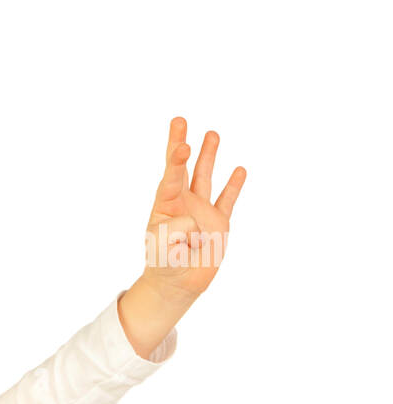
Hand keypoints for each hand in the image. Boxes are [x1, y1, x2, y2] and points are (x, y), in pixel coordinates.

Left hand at [144, 117, 245, 299]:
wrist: (177, 284)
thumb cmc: (163, 265)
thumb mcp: (163, 250)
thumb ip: (175, 232)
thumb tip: (195, 220)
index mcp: (165, 206)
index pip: (170, 179)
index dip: (176, 162)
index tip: (182, 147)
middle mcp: (183, 202)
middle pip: (182, 168)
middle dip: (180, 144)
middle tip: (179, 120)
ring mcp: (201, 210)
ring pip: (205, 177)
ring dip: (209, 155)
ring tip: (211, 133)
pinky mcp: (219, 221)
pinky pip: (227, 200)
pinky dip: (234, 186)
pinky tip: (239, 170)